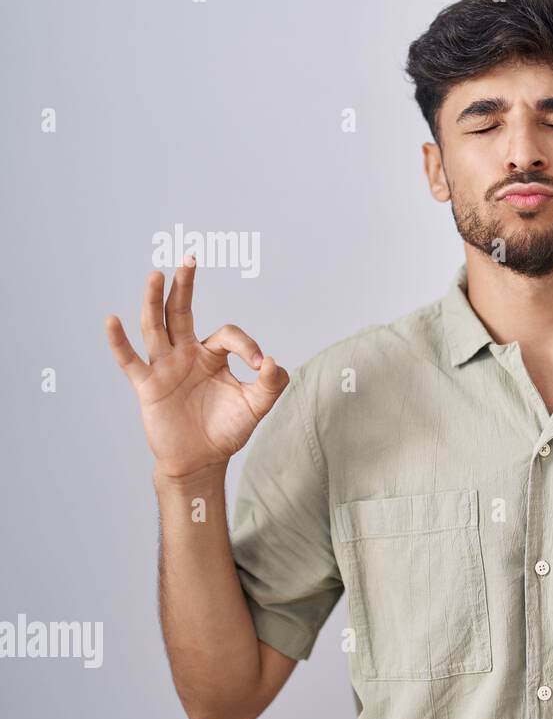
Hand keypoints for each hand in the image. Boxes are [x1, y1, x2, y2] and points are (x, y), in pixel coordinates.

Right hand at [105, 254, 289, 479]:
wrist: (201, 460)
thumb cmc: (227, 429)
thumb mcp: (256, 405)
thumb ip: (271, 384)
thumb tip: (274, 362)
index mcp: (212, 355)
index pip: (228, 335)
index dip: (247, 346)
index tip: (261, 366)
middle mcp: (186, 354)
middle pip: (181, 312)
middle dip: (185, 285)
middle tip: (190, 257)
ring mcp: (164, 367)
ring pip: (156, 327)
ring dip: (153, 301)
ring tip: (156, 274)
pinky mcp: (147, 386)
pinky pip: (130, 360)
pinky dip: (119, 341)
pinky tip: (112, 320)